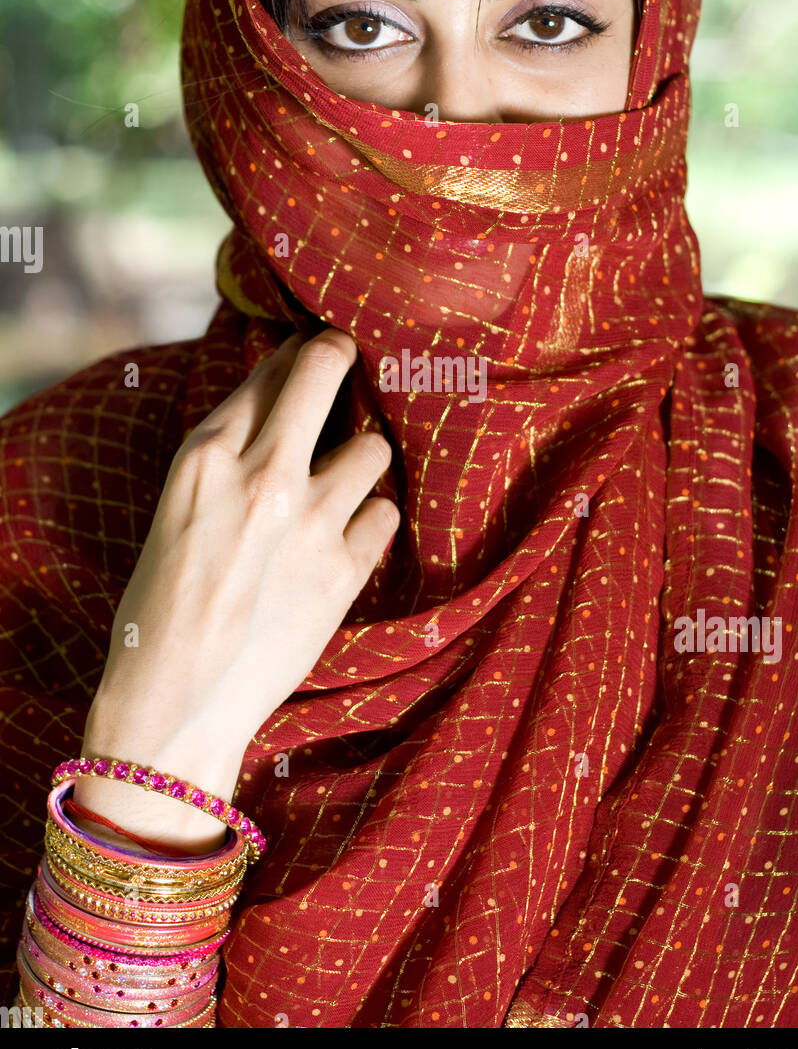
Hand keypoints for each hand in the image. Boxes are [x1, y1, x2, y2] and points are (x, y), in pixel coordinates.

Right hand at [76, 328, 397, 850]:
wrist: (178, 699)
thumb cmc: (161, 607)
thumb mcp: (176, 509)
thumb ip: (226, 456)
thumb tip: (276, 407)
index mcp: (207, 455)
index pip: (272, 369)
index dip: (299, 353)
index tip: (313, 349)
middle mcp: (265, 475)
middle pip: (327, 369)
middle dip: (341, 356)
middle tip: (350, 356)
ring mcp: (312, 520)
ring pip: (372, 447)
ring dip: (361, 460)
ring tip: (342, 484)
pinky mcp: (345, 568)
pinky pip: (385, 513)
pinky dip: (370, 521)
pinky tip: (346, 538)